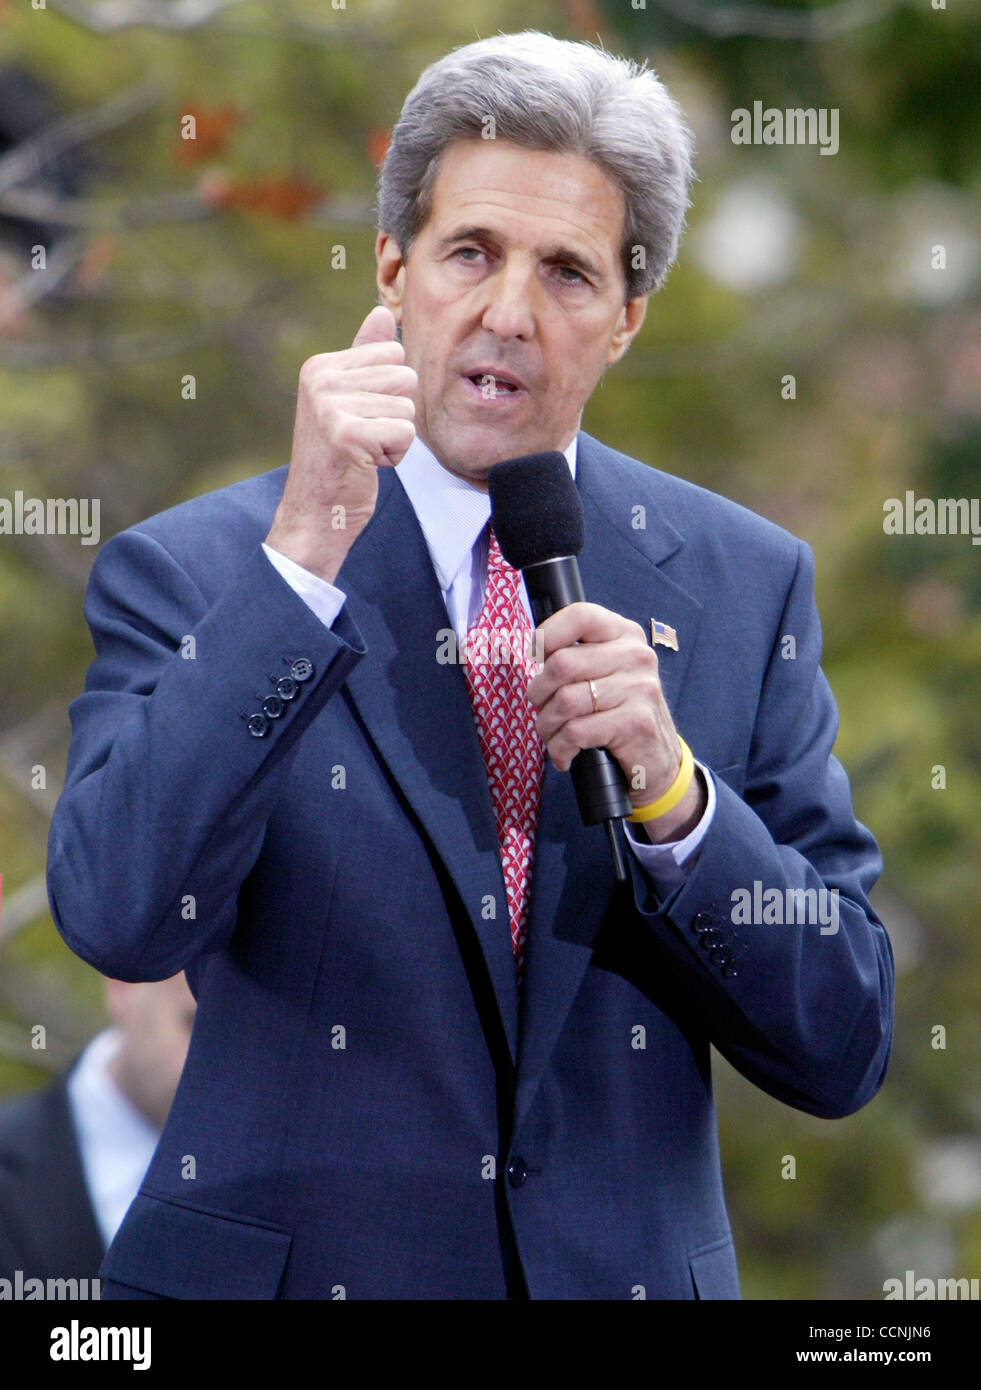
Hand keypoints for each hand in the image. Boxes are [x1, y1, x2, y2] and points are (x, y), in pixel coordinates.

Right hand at [265, 305, 416, 582]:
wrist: (316, 513)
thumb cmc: (337, 459)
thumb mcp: (348, 400)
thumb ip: (364, 356)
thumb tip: (383, 311)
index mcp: (321, 365)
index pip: (394, 353)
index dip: (390, 393)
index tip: (361, 418)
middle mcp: (321, 379)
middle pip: (405, 378)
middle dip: (396, 415)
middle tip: (364, 439)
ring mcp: (330, 406)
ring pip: (407, 408)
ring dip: (395, 438)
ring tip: (363, 452)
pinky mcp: (346, 434)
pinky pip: (404, 432)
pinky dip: (395, 455)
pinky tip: (367, 465)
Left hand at [526, 602, 705, 841]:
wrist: (658, 761)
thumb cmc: (618, 714)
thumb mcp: (605, 674)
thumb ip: (577, 656)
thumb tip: (535, 649)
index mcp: (625, 635)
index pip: (581, 615)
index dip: (548, 635)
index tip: (536, 658)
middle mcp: (636, 655)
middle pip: (562, 663)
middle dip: (538, 694)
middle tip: (541, 710)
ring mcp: (640, 688)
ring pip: (564, 701)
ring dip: (547, 726)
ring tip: (553, 737)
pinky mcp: (636, 722)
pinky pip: (576, 732)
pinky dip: (560, 748)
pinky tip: (566, 755)